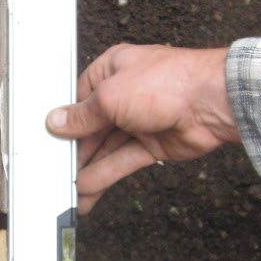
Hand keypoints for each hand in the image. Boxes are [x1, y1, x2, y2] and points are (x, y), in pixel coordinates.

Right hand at [45, 42, 239, 212]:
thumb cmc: (167, 83)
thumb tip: (57, 121)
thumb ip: (83, 115)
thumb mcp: (111, 96)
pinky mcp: (153, 144)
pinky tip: (88, 190)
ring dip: (88, 168)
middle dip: (75, 149)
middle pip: (92, 126)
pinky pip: (122, 160)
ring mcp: (139, 120)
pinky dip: (105, 174)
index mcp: (113, 70)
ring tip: (68, 190)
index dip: (66, 120)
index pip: (80, 97)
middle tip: (55, 172)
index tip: (49, 140)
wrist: (212, 102)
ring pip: (106, 147)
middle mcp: (125, 94)